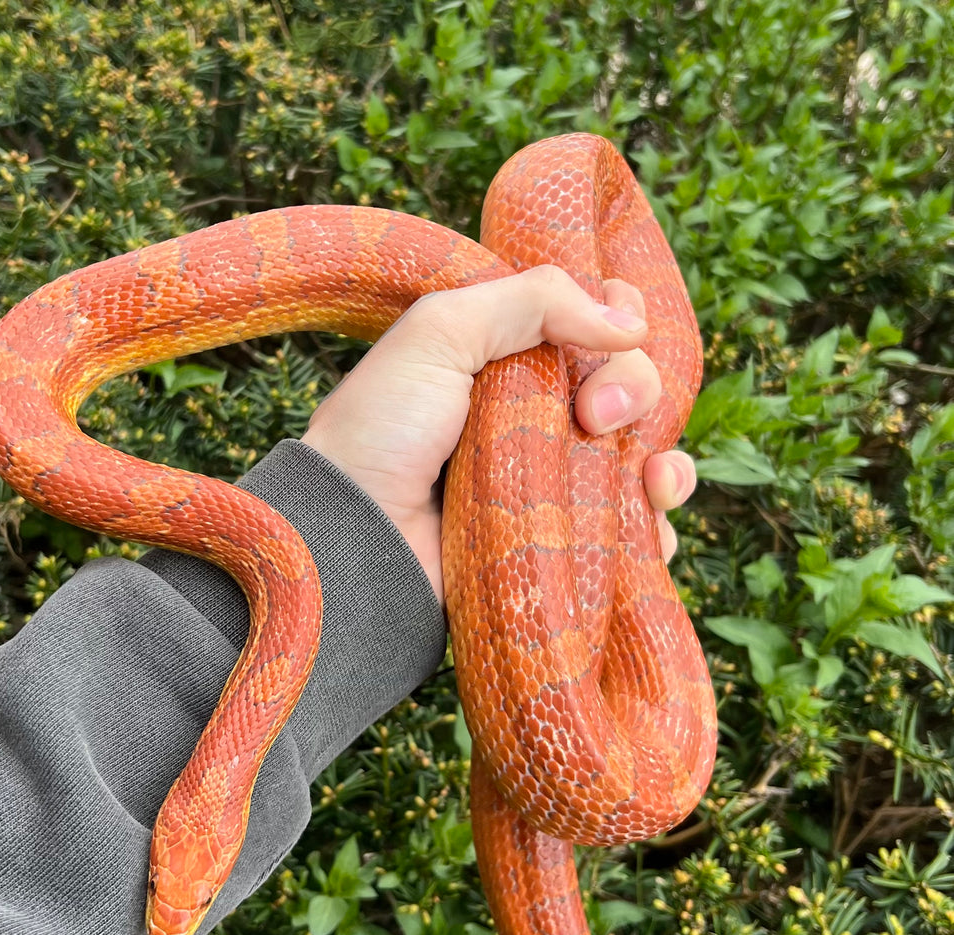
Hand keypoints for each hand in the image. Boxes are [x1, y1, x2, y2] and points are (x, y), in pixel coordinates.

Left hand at [301, 266, 696, 604]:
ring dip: (668, 463)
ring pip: (641, 464)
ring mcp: (549, 488)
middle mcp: (534, 421)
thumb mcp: (439, 333)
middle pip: (628, 391)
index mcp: (507, 364)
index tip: (609, 342)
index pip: (593, 330)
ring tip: (653, 480)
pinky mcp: (555, 549)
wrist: (352, 540)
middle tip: (592, 418)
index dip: (619, 326)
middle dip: (635, 390)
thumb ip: (531, 299)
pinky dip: (655, 528)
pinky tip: (651, 521)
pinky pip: (630, 538)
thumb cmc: (381, 434)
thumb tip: (628, 322)